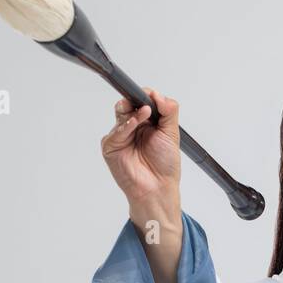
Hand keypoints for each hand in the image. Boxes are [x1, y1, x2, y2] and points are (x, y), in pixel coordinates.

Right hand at [100, 86, 180, 206]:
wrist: (157, 187)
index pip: (142, 101)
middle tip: (145, 102)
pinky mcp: (111, 146)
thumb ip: (169, 111)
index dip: (145, 96)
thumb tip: (159, 95)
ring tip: (146, 113)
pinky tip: (134, 124)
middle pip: (128, 104)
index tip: (152, 95)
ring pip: (121, 113)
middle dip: (135, 100)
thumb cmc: (165, 165)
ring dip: (133, 111)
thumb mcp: (172, 133)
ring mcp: (121, 136)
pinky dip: (125, 125)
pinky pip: (116, 131)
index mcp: (147, 123)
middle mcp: (133, 127)